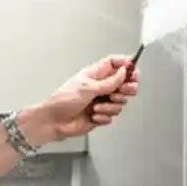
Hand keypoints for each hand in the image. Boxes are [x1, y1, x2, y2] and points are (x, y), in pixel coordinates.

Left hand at [19, 55, 141, 144]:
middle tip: (119, 93)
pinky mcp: (100, 115)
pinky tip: (92, 116)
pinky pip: (112, 116)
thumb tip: (124, 72)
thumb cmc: (64, 100)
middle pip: (124, 83)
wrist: (54, 121)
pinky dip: (103, 117)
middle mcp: (100, 86)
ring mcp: (101, 101)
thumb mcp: (88, 87)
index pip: (115, 64)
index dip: (126, 65)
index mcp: (96, 74)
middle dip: (126, 89)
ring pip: (121, 102)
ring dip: (110, 106)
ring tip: (96, 107)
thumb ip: (109, 81)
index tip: (133, 70)